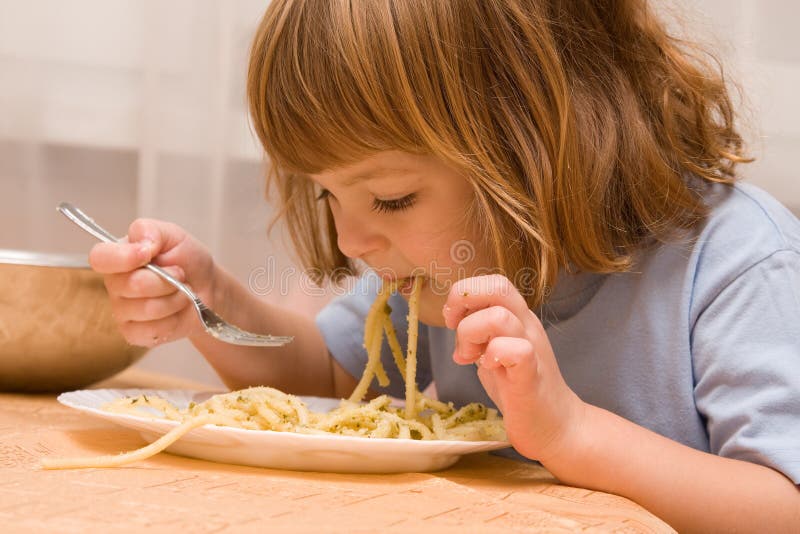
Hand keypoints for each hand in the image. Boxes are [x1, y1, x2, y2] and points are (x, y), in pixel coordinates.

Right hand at [89, 218, 216, 346]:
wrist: (207, 288)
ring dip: (176, 299)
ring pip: (148, 309)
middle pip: (133, 285)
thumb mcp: (173, 235)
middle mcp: (115, 285)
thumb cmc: (186, 260)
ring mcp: (122, 312)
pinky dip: (174, 319)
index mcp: (118, 257)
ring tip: (182, 292)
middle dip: (167, 279)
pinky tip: (176, 311)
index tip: (148, 254)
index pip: (100, 258)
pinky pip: (153, 330)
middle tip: (180, 274)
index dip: (124, 257)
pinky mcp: (134, 334)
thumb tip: (141, 244)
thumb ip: (151, 230)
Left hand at [442, 274, 585, 462]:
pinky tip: (488, 368)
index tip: (452, 320)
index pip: (492, 282)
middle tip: (455, 329)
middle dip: (463, 301)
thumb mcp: (491, 351)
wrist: (554, 425)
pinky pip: (516, 350)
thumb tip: (453, 320)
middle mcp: (526, 325)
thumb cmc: (519, 387)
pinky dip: (493, 355)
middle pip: (497, 286)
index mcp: (516, 317)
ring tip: (470, 357)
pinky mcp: (532, 376)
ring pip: (499, 317)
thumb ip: (476, 333)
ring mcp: (532, 348)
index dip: (464, 293)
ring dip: (471, 334)